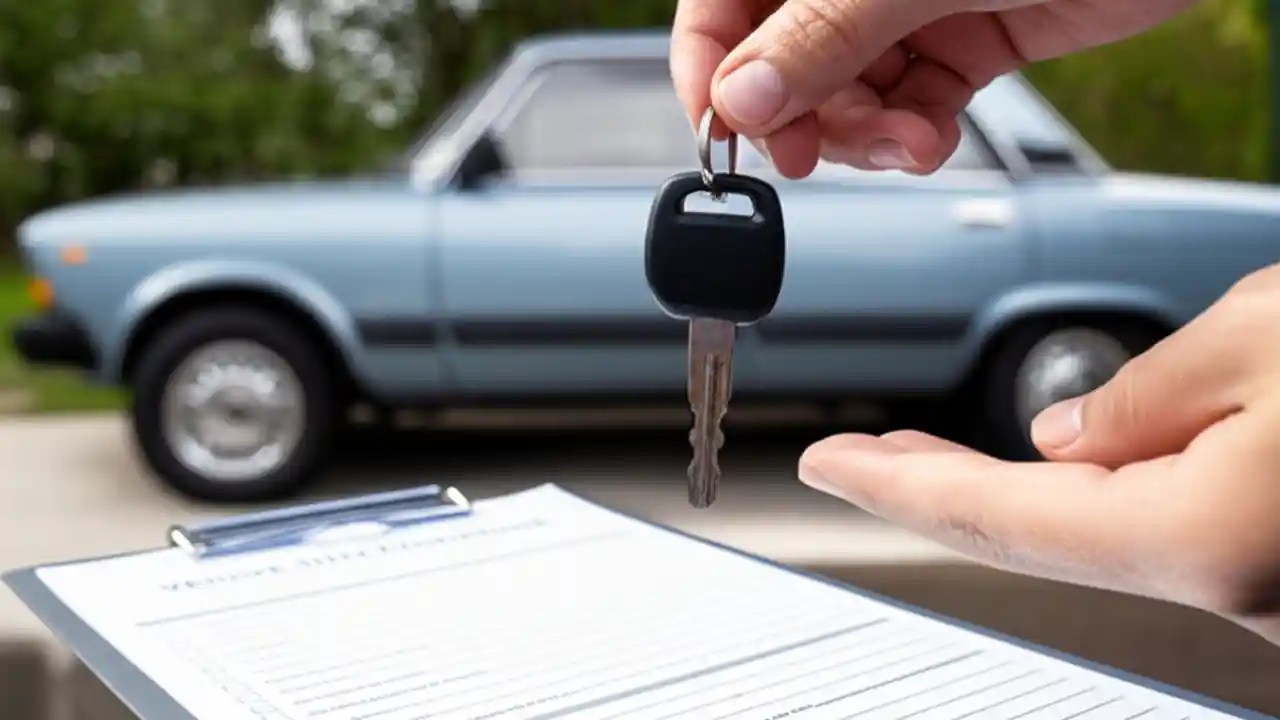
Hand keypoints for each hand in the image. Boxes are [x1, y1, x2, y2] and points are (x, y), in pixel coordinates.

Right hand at [671, 0, 1193, 176]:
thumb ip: (817, 38)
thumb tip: (739, 101)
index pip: (722, 7)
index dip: (710, 70)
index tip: (721, 134)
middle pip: (783, 63)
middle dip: (807, 118)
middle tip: (815, 155)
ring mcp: (907, 4)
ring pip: (849, 94)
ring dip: (869, 136)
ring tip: (904, 145)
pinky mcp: (963, 37)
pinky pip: (912, 101)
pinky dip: (915, 133)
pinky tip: (930, 138)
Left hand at [799, 264, 1279, 645]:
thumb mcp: (1264, 336)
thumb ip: (1141, 392)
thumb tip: (1062, 436)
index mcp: (1200, 536)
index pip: (992, 514)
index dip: (892, 484)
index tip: (825, 463)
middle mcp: (1230, 585)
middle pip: (1028, 534)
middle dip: (922, 488)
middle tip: (850, 458)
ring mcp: (1261, 585)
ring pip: (1096, 532)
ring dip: (1003, 488)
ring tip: (922, 453)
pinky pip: (1158, 528)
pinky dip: (1090, 496)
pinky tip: (1062, 468)